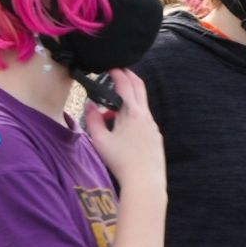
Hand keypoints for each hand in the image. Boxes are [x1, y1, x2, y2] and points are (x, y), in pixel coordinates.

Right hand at [83, 70, 164, 192]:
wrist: (145, 180)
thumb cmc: (120, 160)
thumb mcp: (100, 139)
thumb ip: (93, 119)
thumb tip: (90, 105)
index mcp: (133, 113)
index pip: (126, 85)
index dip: (118, 73)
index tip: (112, 66)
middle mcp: (146, 116)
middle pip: (139, 89)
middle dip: (130, 77)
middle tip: (120, 71)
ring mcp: (153, 126)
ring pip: (140, 106)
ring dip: (127, 101)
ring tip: (109, 109)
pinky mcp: (155, 136)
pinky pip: (143, 119)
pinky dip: (132, 115)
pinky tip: (121, 126)